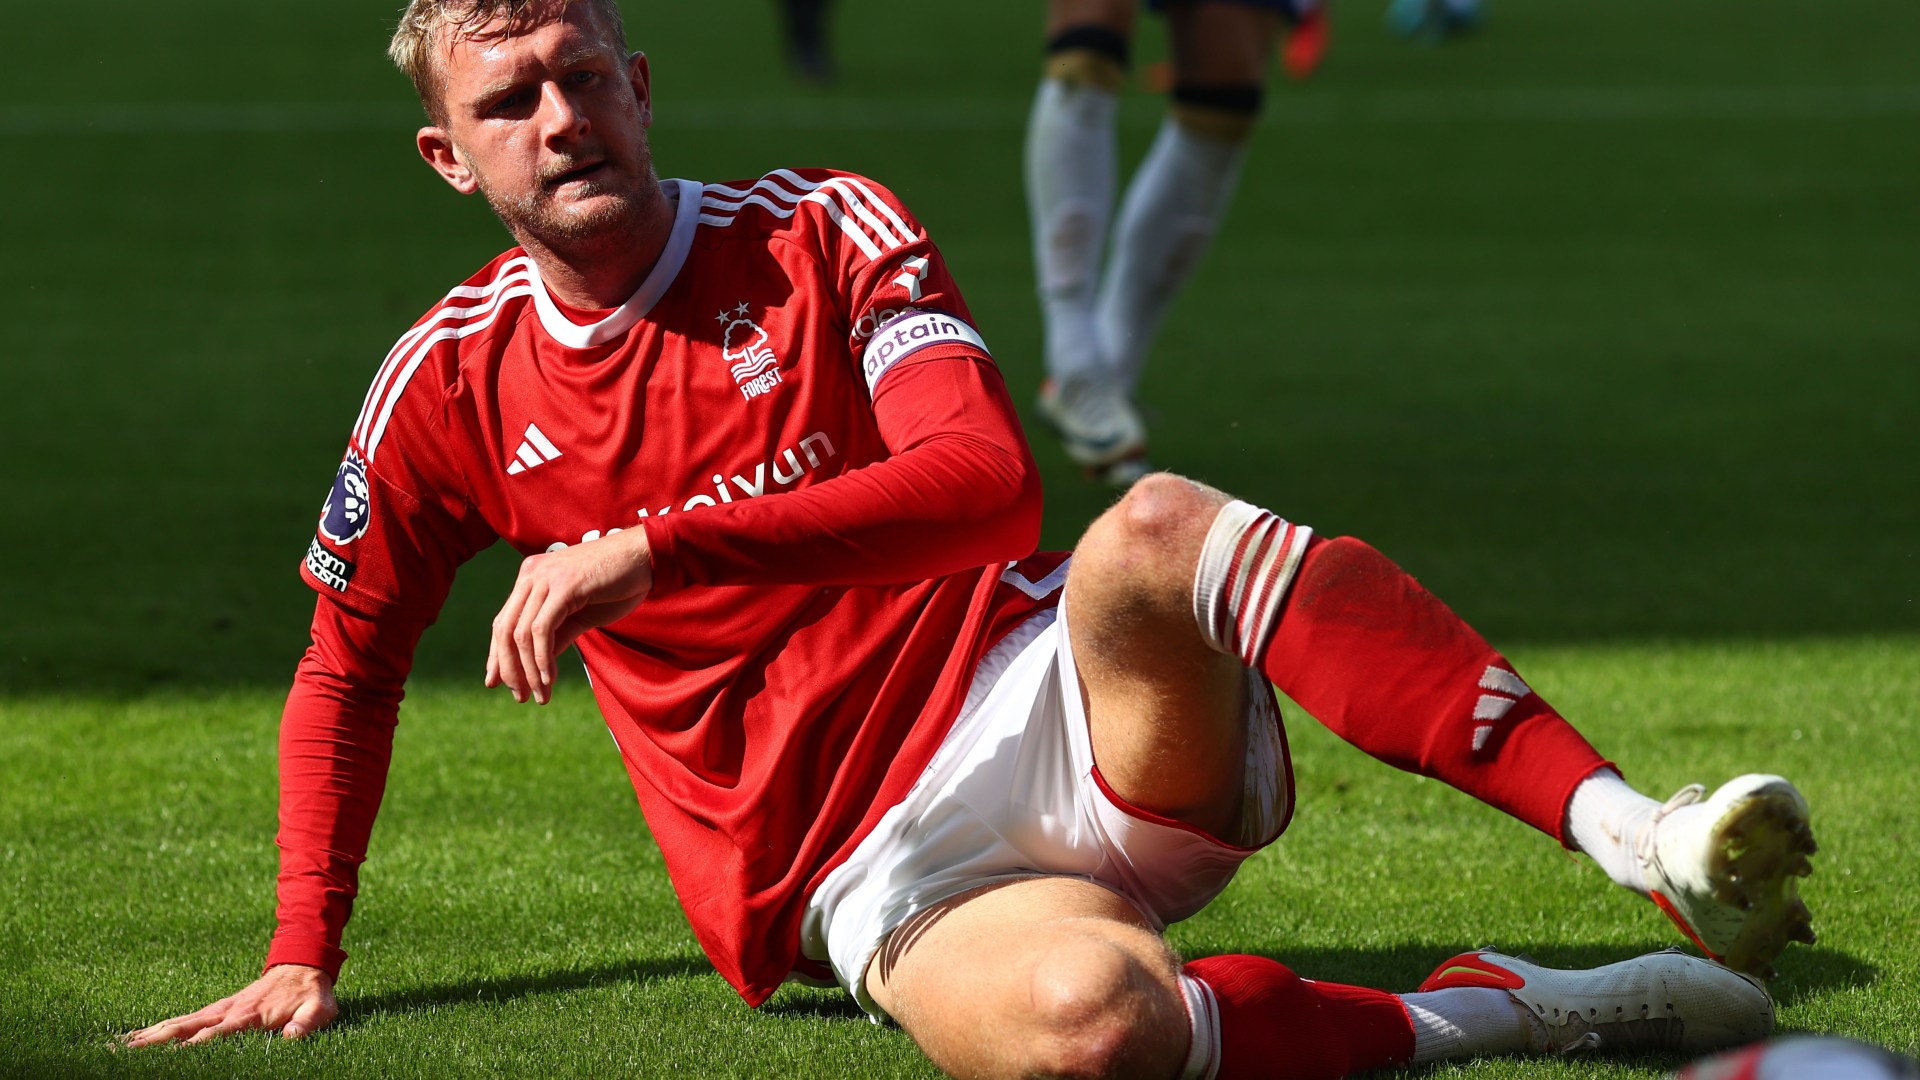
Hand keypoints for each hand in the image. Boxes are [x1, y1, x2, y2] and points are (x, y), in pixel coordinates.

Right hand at [121, 963, 337, 1046]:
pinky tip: (139, 1035)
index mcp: (249, 1016)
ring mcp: (219, 1008)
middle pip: (184, 1028)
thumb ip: (307, 1024)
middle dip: (154, 1041)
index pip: (214, 1036)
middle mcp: (227, 1011)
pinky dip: (159, 1027)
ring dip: (149, 1035)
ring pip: (178, 1023)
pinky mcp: (217, 1008)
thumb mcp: (320, 1009)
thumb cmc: (312, 993)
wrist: (305, 962)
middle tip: (123, 1052)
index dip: (191, 1048)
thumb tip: (293, 1037)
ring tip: (119, 1046)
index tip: (167, 1060)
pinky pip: (184, 1018)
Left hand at [487, 527, 653, 703]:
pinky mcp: (564, 586)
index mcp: (531, 578)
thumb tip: (538, 665)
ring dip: (528, 670)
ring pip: (520, 633)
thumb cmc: (617, 583)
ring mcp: (546, 578)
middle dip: (509, 668)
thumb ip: (557, 634)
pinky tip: (549, 679)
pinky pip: (542, 630)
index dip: (497, 656)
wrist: (646, 557)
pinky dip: (543, 659)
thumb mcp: (581, 614)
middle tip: (520, 696)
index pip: (503, 622)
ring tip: (539, 695)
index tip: (497, 684)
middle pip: (504, 629)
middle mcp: (532, 574)